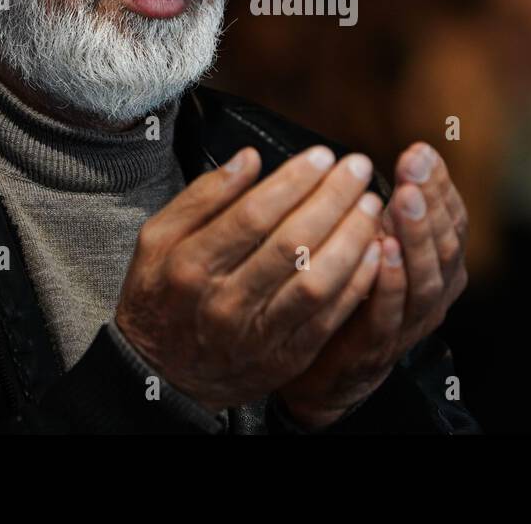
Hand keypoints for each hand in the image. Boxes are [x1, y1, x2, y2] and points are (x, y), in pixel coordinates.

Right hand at [113, 144, 385, 413]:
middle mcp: (223, 303)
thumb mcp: (157, 239)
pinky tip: (373, 251)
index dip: (294, 182)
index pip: (252, 216)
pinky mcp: (283, 360)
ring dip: (351, 239)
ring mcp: (255, 336)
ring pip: (315, 282)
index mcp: (190, 266)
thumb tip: (249, 158)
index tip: (322, 155)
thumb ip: (201, 197)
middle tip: (358, 168)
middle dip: (332, 200)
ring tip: (370, 204)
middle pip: (290, 244)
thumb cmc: (162, 295)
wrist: (162, 375)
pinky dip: (356, 284)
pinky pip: (328, 319)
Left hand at [275, 142, 468, 427]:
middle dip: (430, 200)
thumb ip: (387, 210)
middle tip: (412, 164)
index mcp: (440, 263)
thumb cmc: (352, 291)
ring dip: (415, 235)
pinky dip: (389, 282)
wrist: (327, 368)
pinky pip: (390, 314)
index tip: (420, 149)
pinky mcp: (378, 346)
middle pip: (446, 243)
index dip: (439, 184)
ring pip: (425, 279)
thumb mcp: (377, 242)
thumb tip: (390, 154)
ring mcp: (410, 323)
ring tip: (403, 199)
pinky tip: (381, 250)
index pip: (452, 218)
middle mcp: (435, 292)